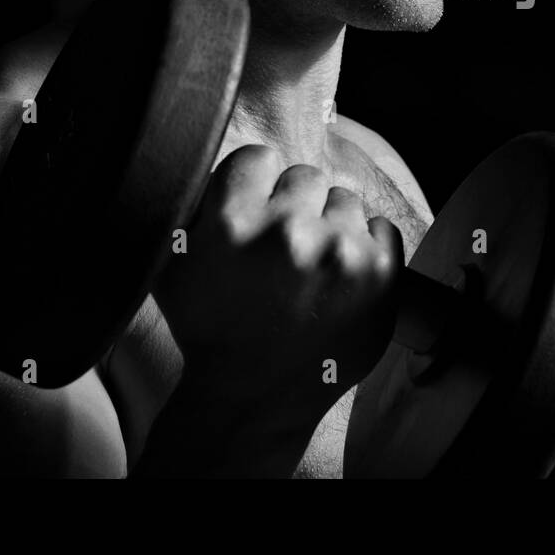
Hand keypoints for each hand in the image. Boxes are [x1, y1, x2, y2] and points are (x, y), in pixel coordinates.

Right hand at [140, 145, 402, 473]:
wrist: (254, 398)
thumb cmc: (211, 330)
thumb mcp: (173, 266)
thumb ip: (188, 207)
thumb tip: (199, 155)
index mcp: (232, 221)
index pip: (259, 158)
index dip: (256, 187)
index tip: (255, 215)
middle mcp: (288, 230)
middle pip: (305, 176)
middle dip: (296, 206)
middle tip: (284, 250)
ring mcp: (340, 251)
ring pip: (345, 198)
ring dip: (332, 226)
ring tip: (313, 269)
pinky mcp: (381, 273)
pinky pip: (382, 225)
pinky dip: (368, 246)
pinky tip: (342, 278)